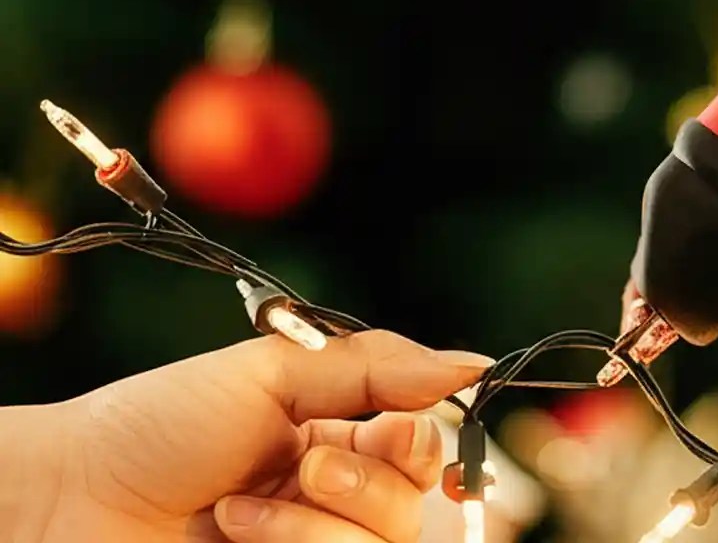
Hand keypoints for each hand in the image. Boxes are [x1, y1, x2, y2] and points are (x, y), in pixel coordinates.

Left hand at [5, 330, 491, 541]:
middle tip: (302, 466)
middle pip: (415, 509)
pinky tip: (238, 532)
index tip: (395, 430)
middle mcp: (334, 502)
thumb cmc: (159, 424)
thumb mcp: (272, 372)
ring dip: (317, 524)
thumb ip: (377, 367)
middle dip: (365, 485)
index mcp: (338, 440)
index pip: (423, 448)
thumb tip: (474, 363)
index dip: (423, 444)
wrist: (71, 497)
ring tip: (242, 507)